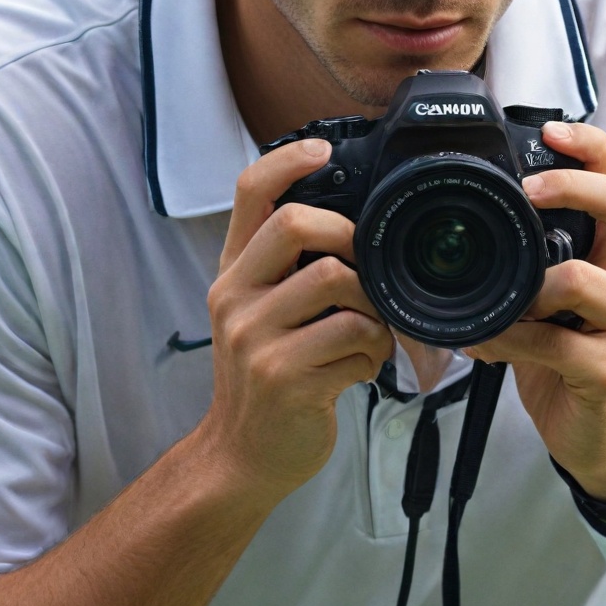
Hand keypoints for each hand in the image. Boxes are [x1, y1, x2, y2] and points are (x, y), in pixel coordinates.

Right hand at [193, 139, 393, 504]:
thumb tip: (355, 227)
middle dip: (350, 237)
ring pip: (335, 280)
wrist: (243, 456)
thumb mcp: (261, 314)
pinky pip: (353, 338)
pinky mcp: (283, 376)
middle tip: (370, 270)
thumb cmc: (268, 378)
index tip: (323, 148)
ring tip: (370, 331)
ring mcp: (254, 338)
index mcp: (233, 273)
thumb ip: (289, 270)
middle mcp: (235, 298)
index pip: (247, 194)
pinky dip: (373, 352)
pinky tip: (361, 368)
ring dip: (372, 305)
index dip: (287, 161)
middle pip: (295, 224)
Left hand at [468, 122, 605, 501]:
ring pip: (584, 279)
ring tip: (497, 296)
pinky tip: (484, 342)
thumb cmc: (567, 355)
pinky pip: (554, 343)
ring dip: (528, 285)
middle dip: (572, 186)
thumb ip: (529, 258)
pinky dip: (508, 338)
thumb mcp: (550, 297)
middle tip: (527, 191)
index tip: (550, 129)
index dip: (589, 147)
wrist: (596, 433)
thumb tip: (468, 218)